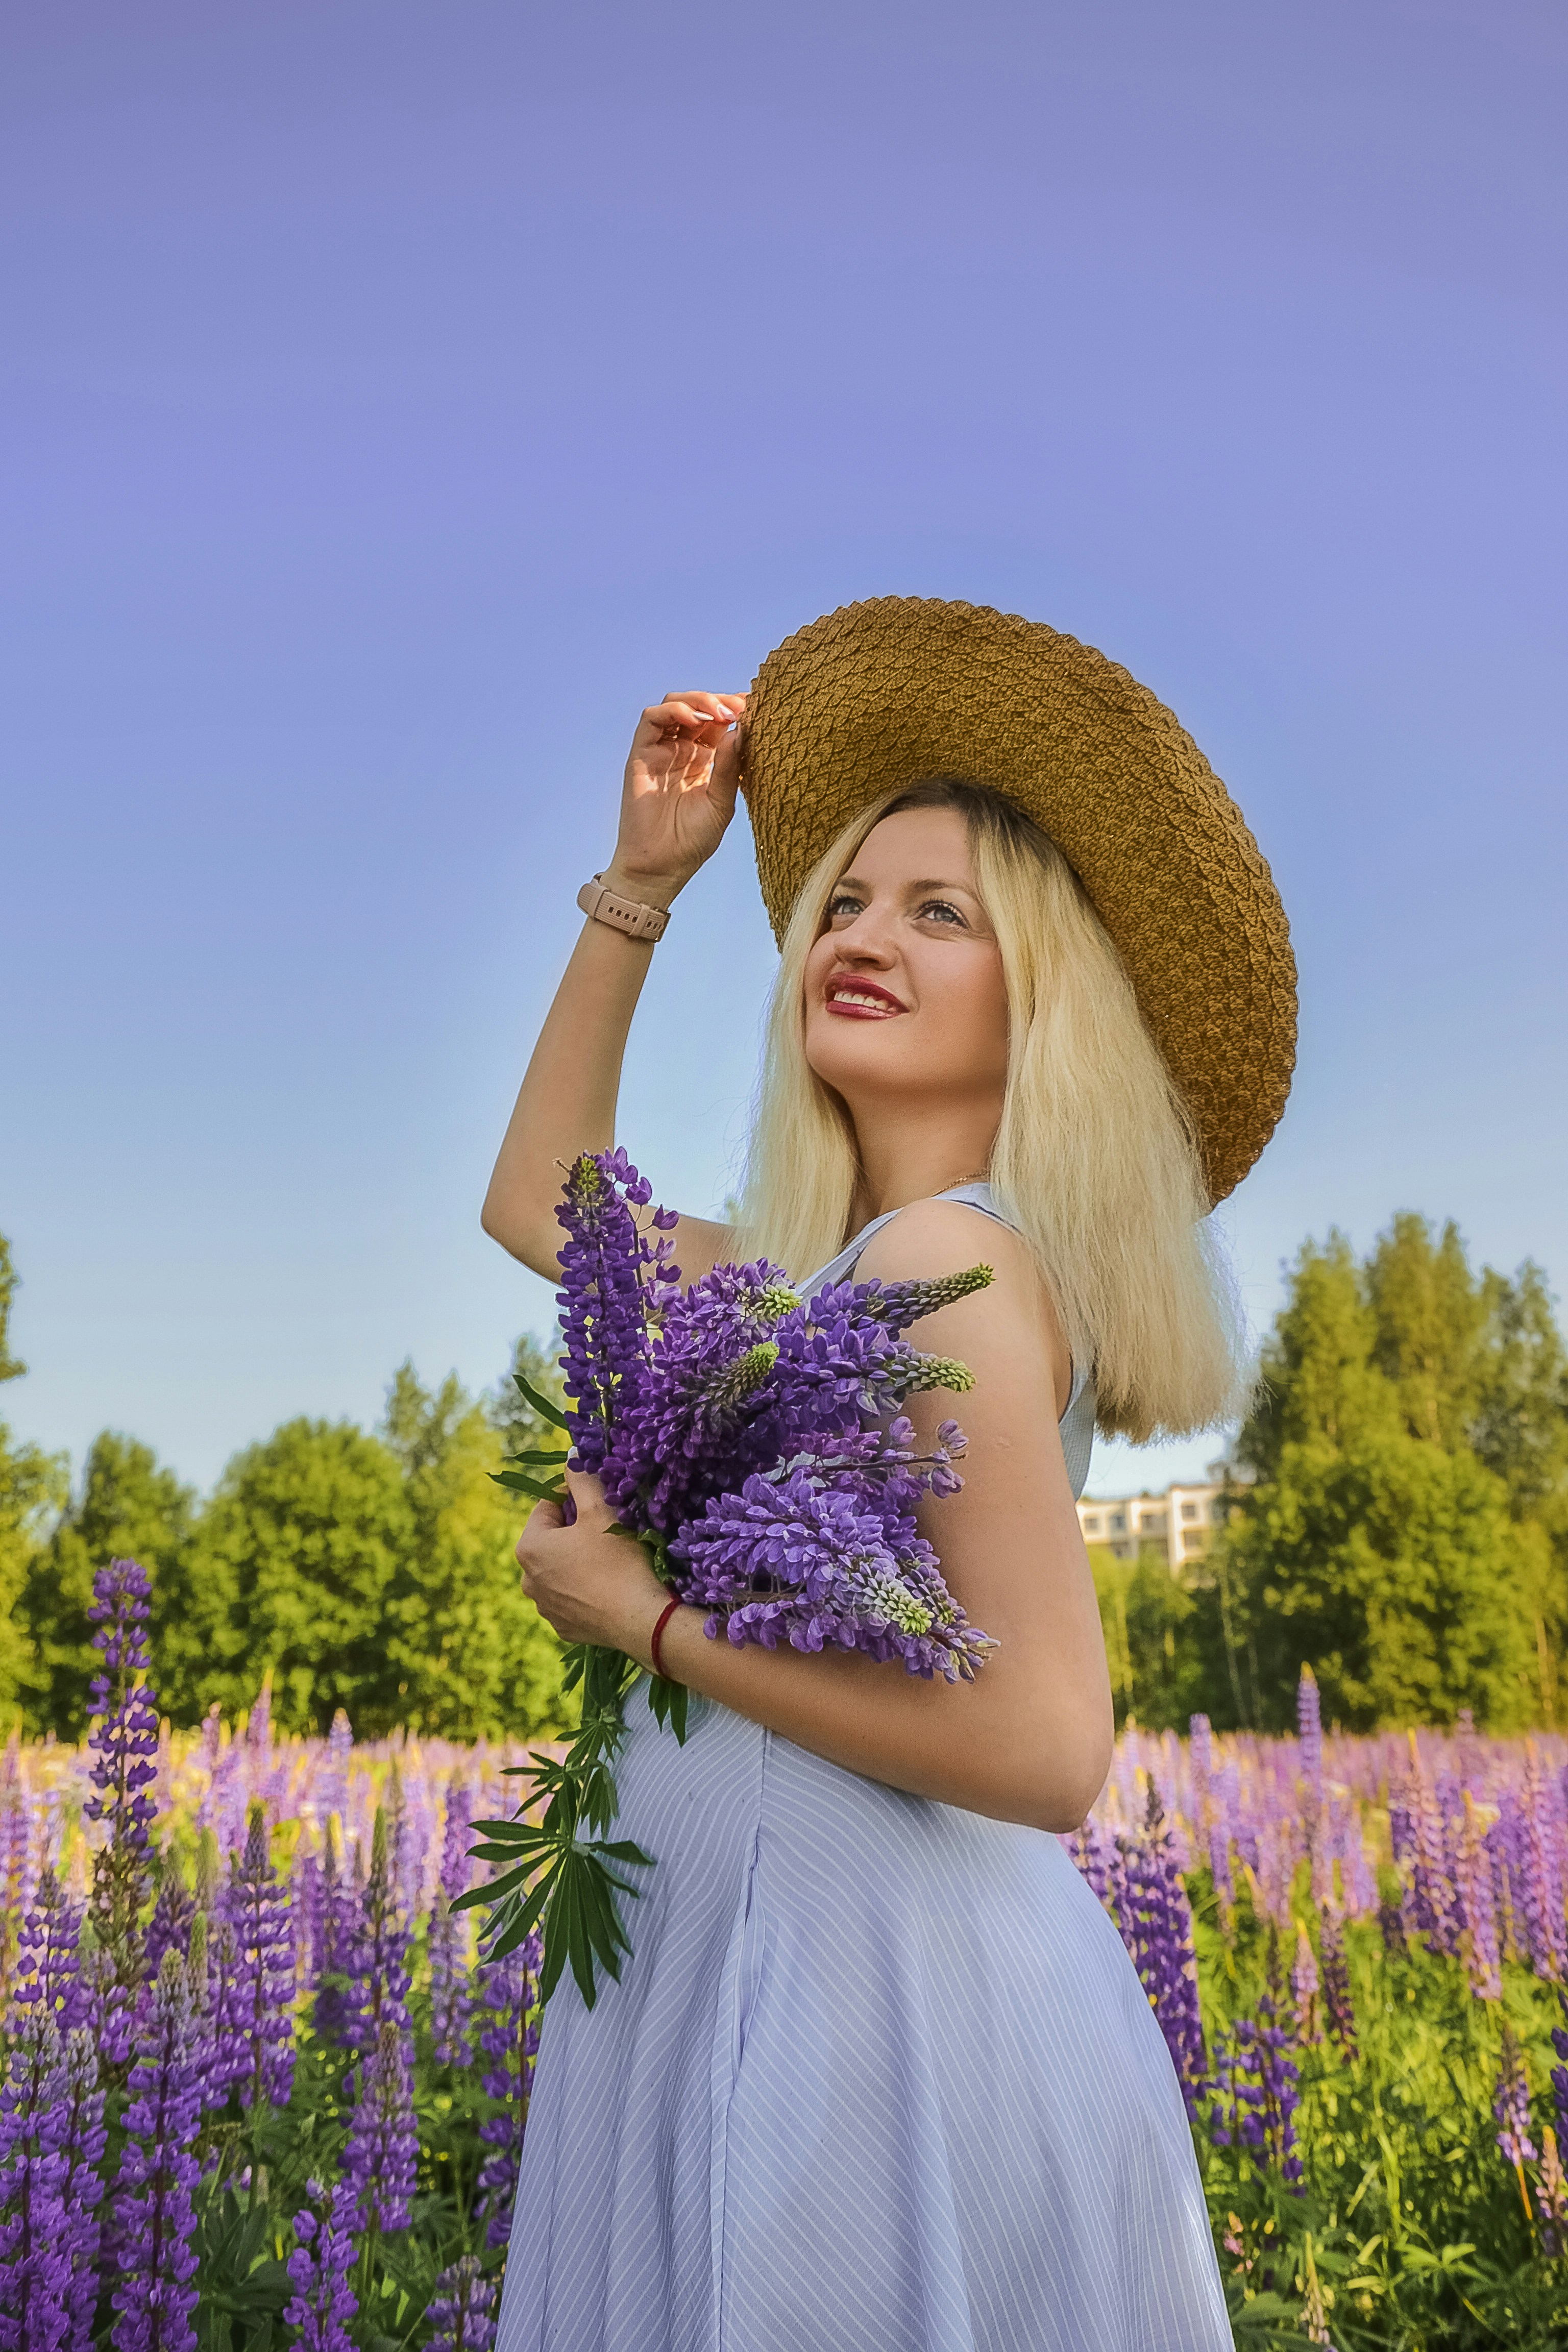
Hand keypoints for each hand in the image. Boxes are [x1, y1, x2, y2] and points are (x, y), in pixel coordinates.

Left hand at [515, 1469, 670, 1664]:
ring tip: (610, 1557)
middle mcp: (528, 1579)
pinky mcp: (563, 1627)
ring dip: (578, 1559)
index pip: (546, 1506)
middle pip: (552, 1539)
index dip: (573, 1497)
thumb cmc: (617, 1561)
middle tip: (608, 1528)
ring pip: (560, 1569)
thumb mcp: (600, 1511)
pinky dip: (584, 1588)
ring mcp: (544, 1607)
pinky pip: (571, 1596)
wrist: (639, 1619)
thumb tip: (571, 1456)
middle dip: (575, 1530)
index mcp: (529, 1547)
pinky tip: (608, 1585)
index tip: (600, 1500)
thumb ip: (582, 1478)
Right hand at [603, 690, 746, 905]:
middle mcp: (682, 750)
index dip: (736, 709)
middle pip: (698, 706)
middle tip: (741, 709)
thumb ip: (729, 766)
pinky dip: (672, 710)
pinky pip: (651, 720)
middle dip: (720, 701)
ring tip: (720, 713)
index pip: (720, 721)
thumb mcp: (722, 802)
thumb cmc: (692, 842)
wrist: (661, 867)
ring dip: (698, 700)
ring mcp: (661, 750)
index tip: (758, 706)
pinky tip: (694, 718)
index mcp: (705, 759)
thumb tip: (741, 729)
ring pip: (675, 704)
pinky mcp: (641, 755)